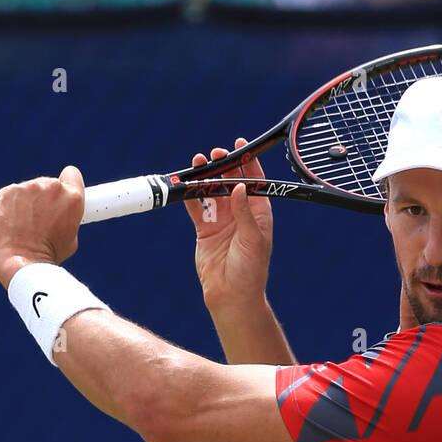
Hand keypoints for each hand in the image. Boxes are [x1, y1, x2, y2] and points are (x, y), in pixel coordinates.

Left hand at [0, 165, 84, 288]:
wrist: (20, 263)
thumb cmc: (48, 255)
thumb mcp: (70, 238)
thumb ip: (67, 218)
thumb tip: (59, 214)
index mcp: (71, 198)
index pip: (72, 175)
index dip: (68, 184)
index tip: (62, 195)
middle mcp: (49, 187)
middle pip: (48, 185)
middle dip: (46, 199)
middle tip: (42, 222)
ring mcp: (26, 188)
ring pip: (28, 191)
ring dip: (27, 203)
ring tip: (24, 227)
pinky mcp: (5, 192)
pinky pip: (10, 195)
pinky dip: (10, 206)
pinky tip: (11, 223)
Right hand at [185, 138, 272, 313]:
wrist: (231, 296)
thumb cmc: (250, 271)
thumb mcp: (252, 240)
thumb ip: (245, 213)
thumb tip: (240, 186)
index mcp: (258, 214)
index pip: (254, 182)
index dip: (247, 163)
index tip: (240, 145)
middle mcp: (240, 214)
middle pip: (230, 182)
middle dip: (223, 166)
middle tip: (215, 155)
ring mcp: (222, 221)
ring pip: (211, 191)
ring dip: (205, 177)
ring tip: (199, 162)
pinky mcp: (205, 230)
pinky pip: (196, 207)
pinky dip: (189, 195)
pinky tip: (183, 183)